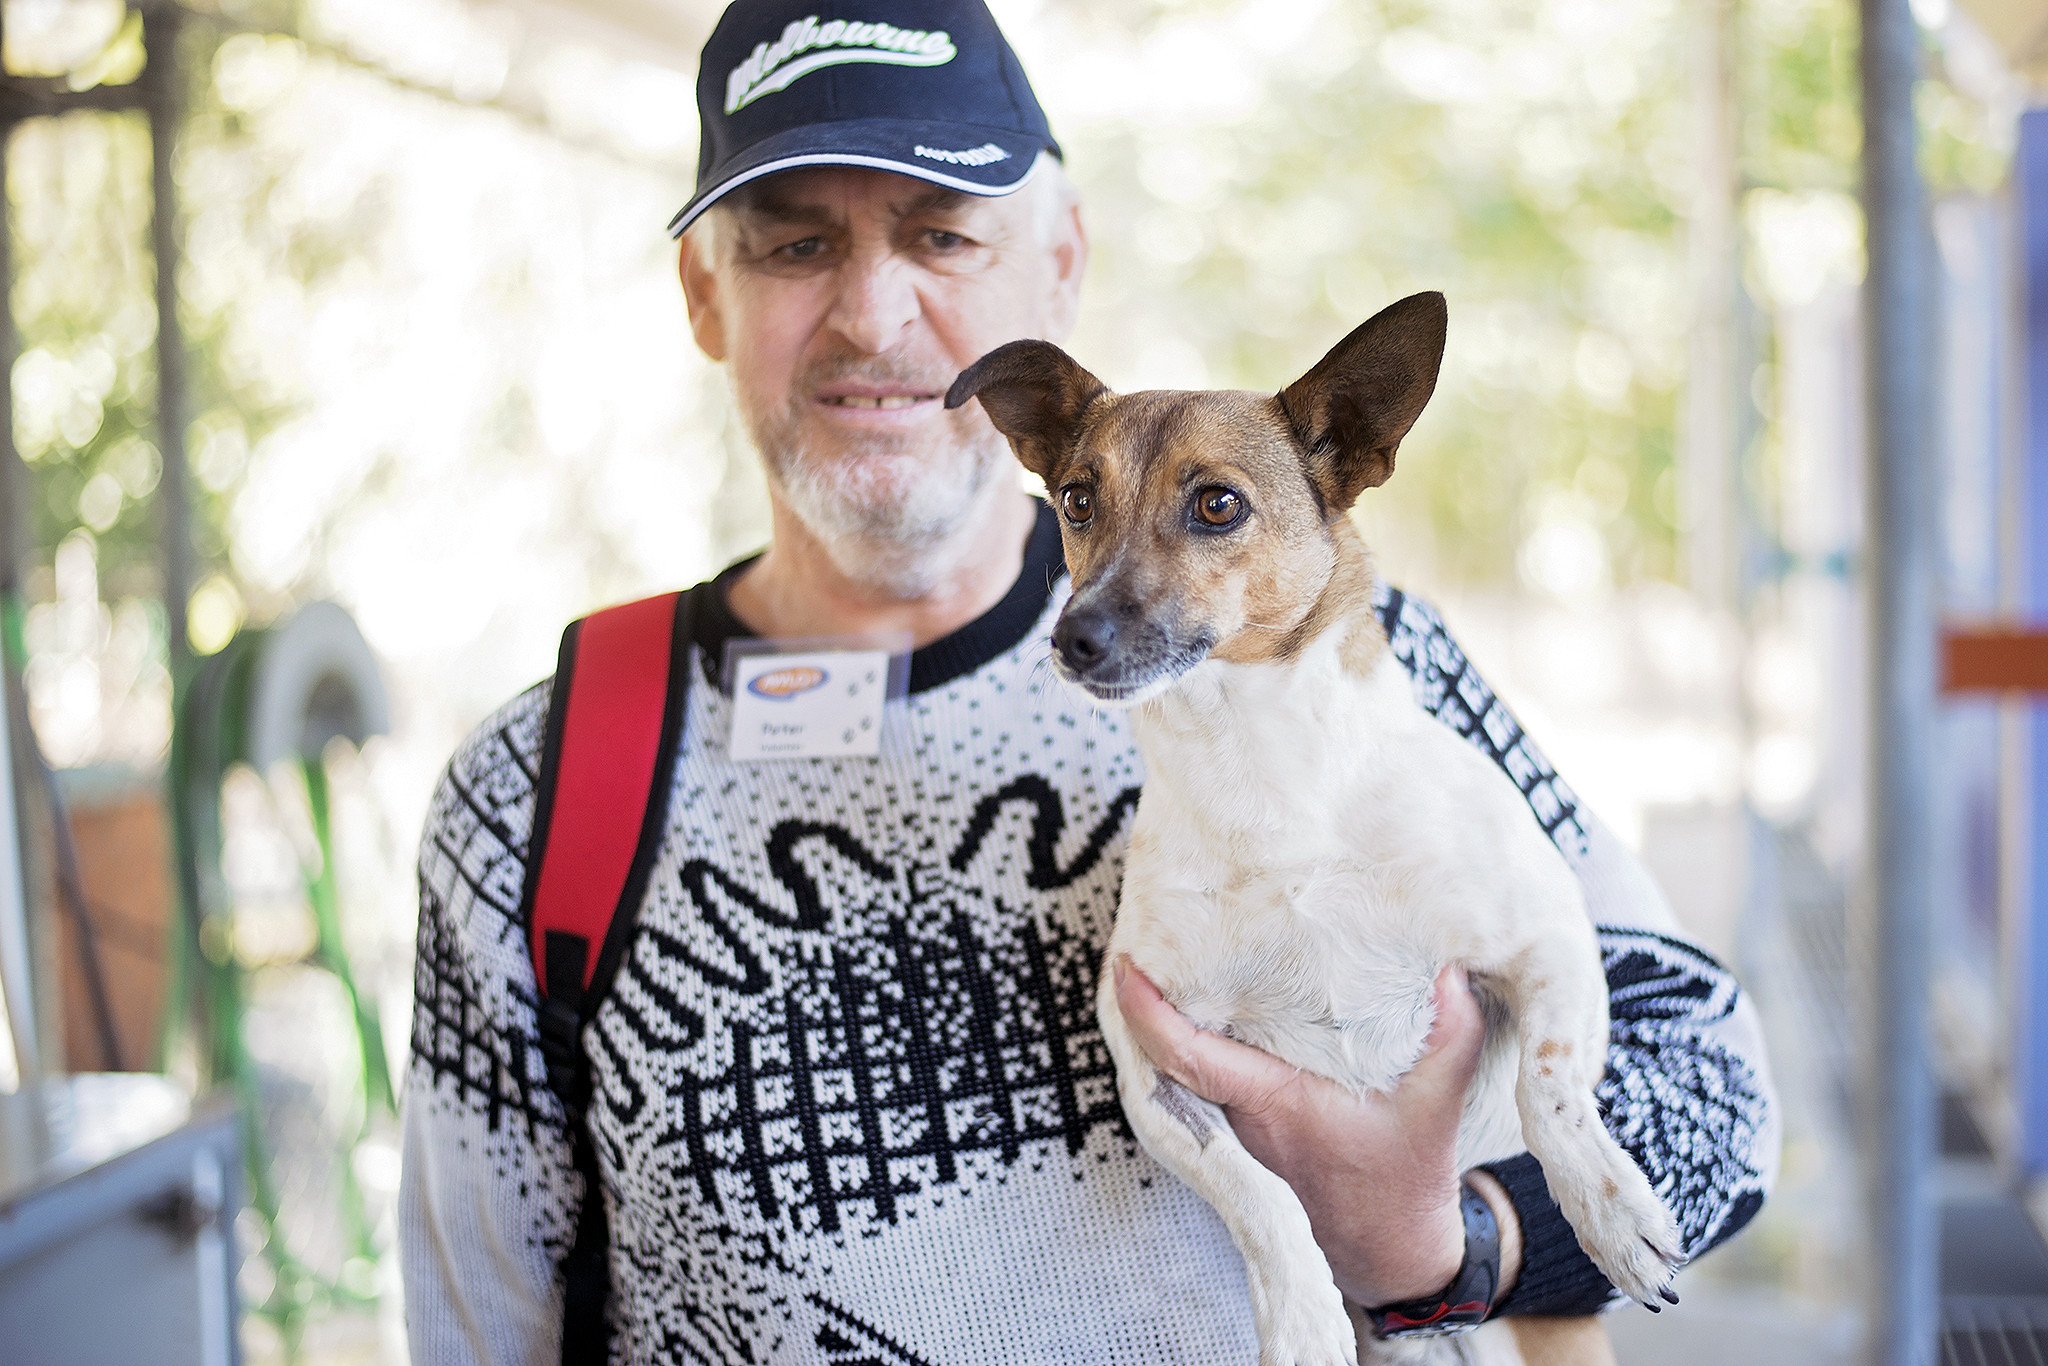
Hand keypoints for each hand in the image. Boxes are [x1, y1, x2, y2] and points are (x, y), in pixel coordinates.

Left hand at [1114, 958, 1519, 1308]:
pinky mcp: (1243, 1128)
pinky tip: (1200, 992)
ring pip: (1183, 1061)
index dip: (1145, 1011)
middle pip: (1169, 1048)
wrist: (1390, 1253)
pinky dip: (1191, 1034)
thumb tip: (1451, 967)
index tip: (1124, 967)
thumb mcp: (1437, 1103)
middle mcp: (1239, 1113)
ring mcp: (1235, 1123)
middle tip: (1142, 926)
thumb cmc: (1403, 1183)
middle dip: (1148, 992)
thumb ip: (1452, 1033)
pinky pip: (1201, 1074)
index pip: (1184, 1054)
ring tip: (1167, 945)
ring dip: (1170, 1011)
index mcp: (1270, 1102)